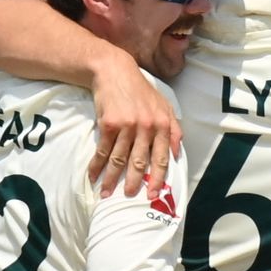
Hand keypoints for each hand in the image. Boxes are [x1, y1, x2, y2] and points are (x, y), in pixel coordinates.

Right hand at [88, 49, 181, 198]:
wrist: (115, 72)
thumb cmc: (141, 91)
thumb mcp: (164, 106)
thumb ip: (174, 129)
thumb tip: (177, 153)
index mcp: (163, 125)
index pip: (162, 158)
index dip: (158, 178)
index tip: (153, 194)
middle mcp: (147, 127)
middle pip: (140, 162)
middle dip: (134, 183)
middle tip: (129, 198)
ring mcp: (127, 126)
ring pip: (119, 160)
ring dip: (112, 179)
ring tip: (107, 193)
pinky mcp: (109, 125)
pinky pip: (103, 151)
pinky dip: (97, 165)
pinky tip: (92, 176)